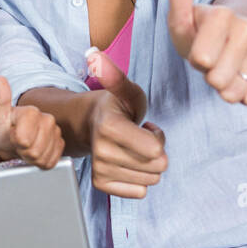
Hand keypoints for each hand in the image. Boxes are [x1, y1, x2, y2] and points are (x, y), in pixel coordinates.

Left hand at [0, 75, 63, 168]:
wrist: (11, 140)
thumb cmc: (4, 128)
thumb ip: (2, 99)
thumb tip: (0, 79)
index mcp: (33, 112)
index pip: (23, 140)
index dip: (15, 142)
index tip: (11, 136)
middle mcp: (48, 120)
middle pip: (34, 151)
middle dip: (23, 151)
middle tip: (18, 144)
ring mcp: (56, 134)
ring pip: (42, 158)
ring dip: (30, 158)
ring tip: (25, 148)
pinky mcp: (60, 146)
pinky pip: (50, 162)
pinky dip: (40, 162)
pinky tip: (35, 153)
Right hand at [85, 47, 167, 198]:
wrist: (88, 126)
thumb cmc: (115, 108)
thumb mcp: (125, 91)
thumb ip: (116, 76)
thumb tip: (95, 55)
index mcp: (109, 128)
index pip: (156, 150)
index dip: (158, 137)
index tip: (145, 126)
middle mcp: (102, 152)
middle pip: (157, 166)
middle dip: (155, 151)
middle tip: (139, 138)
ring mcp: (100, 170)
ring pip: (151, 180)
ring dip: (148, 165)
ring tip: (133, 149)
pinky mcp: (101, 184)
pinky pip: (139, 192)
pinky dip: (139, 179)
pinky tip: (128, 163)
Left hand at [166, 0, 246, 105]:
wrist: (227, 40)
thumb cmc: (198, 32)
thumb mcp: (180, 17)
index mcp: (223, 14)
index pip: (202, 58)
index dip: (195, 60)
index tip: (197, 48)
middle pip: (218, 77)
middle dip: (209, 75)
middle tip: (210, 60)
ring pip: (237, 89)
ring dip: (225, 87)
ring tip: (224, 69)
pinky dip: (246, 96)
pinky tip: (241, 81)